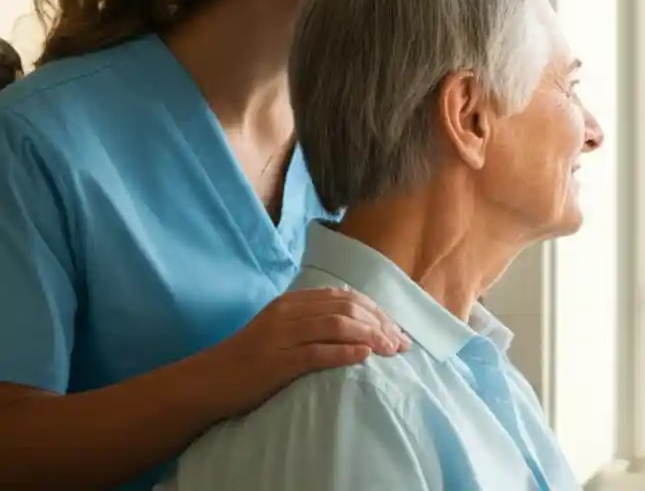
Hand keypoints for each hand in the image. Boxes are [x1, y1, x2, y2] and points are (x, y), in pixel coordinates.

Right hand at [194, 288, 411, 417]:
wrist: (208, 380)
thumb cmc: (249, 359)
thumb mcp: (281, 329)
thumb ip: (312, 320)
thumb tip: (356, 321)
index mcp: (293, 302)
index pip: (346, 298)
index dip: (377, 311)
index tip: (397, 329)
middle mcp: (288, 312)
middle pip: (346, 308)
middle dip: (380, 323)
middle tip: (401, 343)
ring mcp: (281, 335)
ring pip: (336, 325)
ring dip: (370, 336)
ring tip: (391, 350)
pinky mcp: (275, 361)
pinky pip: (317, 352)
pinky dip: (345, 352)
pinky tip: (364, 356)